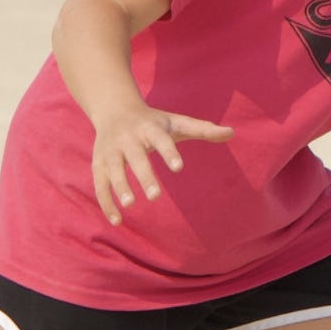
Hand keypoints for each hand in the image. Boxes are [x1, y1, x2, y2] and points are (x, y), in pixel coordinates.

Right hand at [88, 104, 232, 225]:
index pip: (161, 139)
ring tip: (130, 205)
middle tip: (155, 197)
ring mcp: (111, 150)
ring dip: (120, 186)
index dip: (169, 152)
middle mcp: (129, 138)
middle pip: (136, 158)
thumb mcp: (176, 122)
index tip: (179, 167)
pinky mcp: (98, 163)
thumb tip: (232, 133)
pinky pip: (100, 184)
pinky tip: (117, 221)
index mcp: (150, 128)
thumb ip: (202, 129)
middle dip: (144, 175)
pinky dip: (106, 202)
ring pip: (113, 170)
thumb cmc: (153, 121)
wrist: (114, 108)